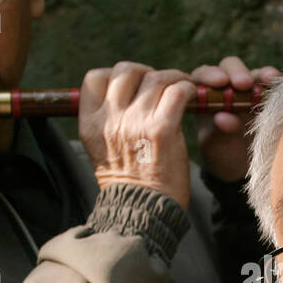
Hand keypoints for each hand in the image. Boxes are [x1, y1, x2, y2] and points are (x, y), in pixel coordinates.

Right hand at [78, 61, 195, 208]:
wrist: (144, 212)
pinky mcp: (162, 129)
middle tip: (160, 84)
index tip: (132, 84)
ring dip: (173, 78)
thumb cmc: (129, 183)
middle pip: (125, 71)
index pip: (94, 78)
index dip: (115, 74)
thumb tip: (124, 94)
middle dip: (146, 72)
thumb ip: (108, 122)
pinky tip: (192, 97)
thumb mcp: (102, 151)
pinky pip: (177, 92)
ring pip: (156, 78)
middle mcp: (110, 120)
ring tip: (182, 87)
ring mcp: (135, 123)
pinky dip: (188, 89)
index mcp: (90, 125)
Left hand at [190, 56, 280, 182]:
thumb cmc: (222, 153)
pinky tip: (280, 81)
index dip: (210, 75)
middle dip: (236, 72)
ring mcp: (249, 89)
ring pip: (254, 72)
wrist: (241, 168)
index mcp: (204, 93)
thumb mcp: (215, 144)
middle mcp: (226, 86)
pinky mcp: (268, 96)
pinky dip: (276, 82)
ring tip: (268, 79)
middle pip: (229, 66)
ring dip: (260, 74)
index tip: (220, 82)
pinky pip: (273, 85)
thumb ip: (217, 129)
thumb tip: (223, 117)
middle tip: (243, 84)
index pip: (203, 75)